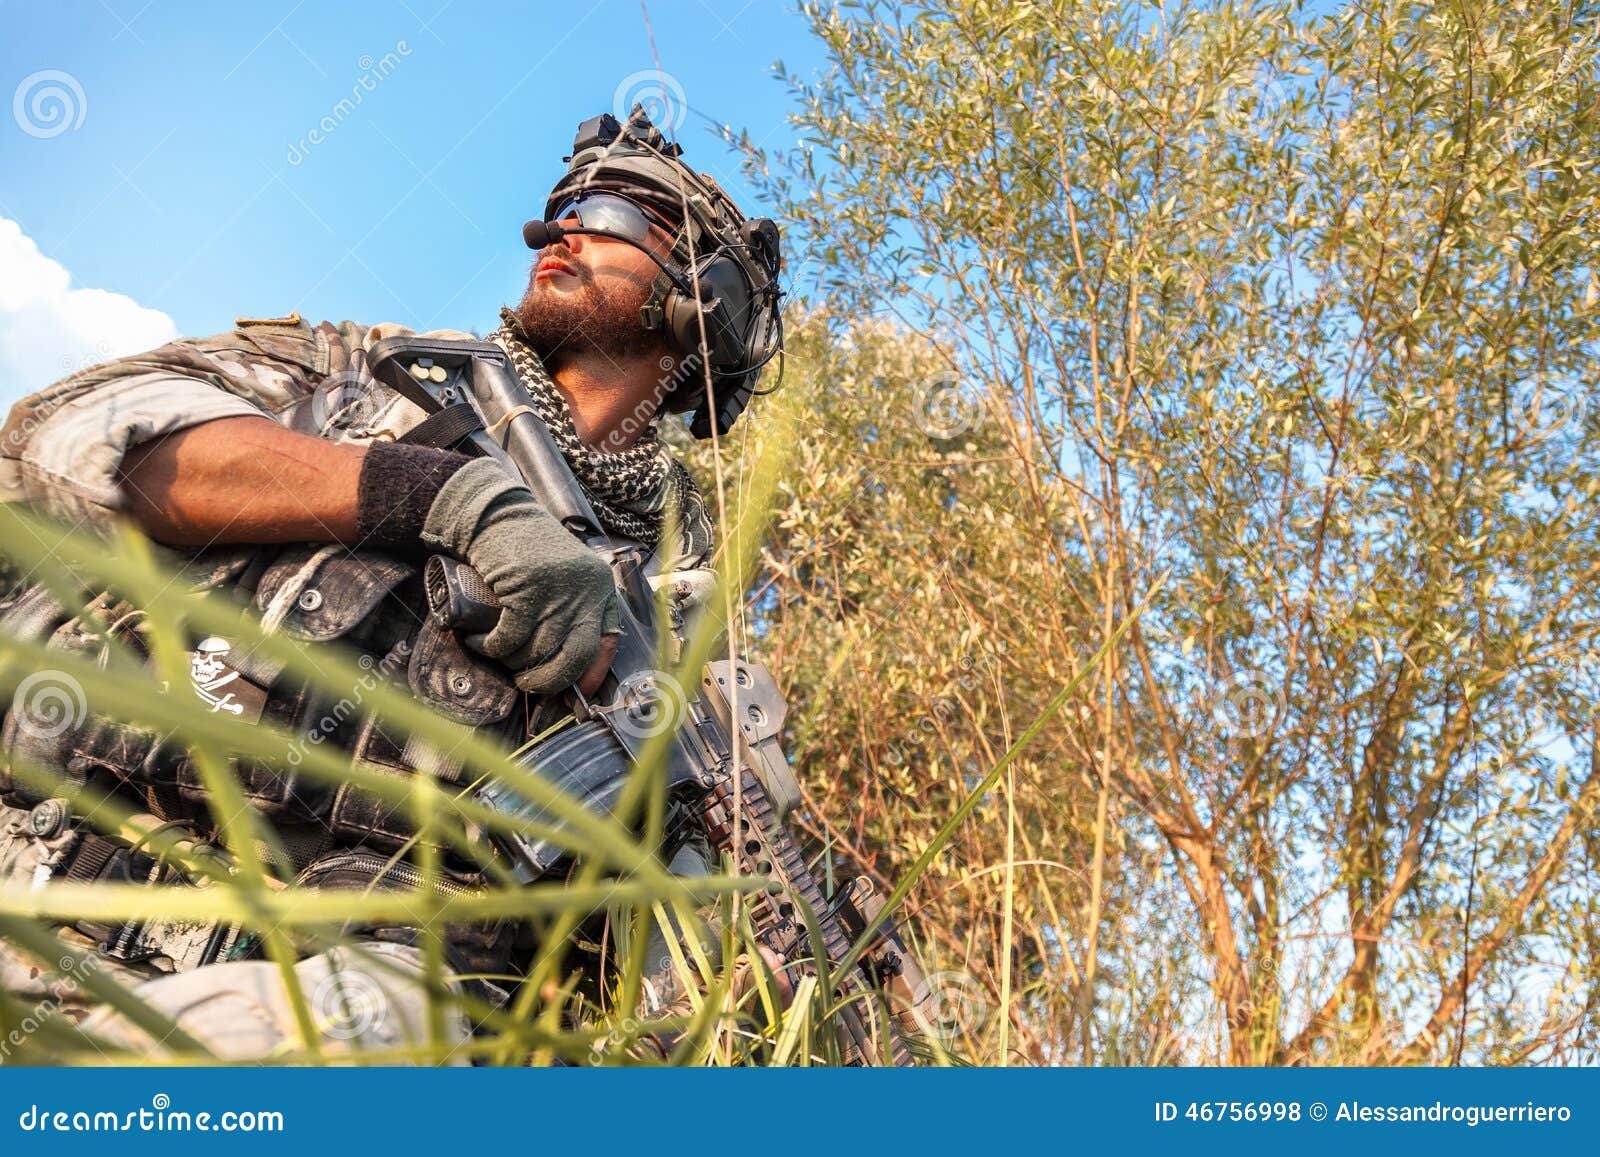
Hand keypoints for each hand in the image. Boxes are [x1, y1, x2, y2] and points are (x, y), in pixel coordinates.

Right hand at [421, 458, 618, 693]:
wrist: (498, 514)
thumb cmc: (527, 552)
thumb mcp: (563, 580)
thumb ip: (571, 614)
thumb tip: (572, 674)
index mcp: (600, 589)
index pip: (607, 643)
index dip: (591, 674)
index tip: (574, 694)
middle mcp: (586, 590)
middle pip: (575, 656)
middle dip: (549, 681)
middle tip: (527, 685)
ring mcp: (558, 589)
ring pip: (536, 650)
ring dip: (510, 661)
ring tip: (495, 653)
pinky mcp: (527, 587)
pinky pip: (509, 638)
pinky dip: (490, 647)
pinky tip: (479, 642)